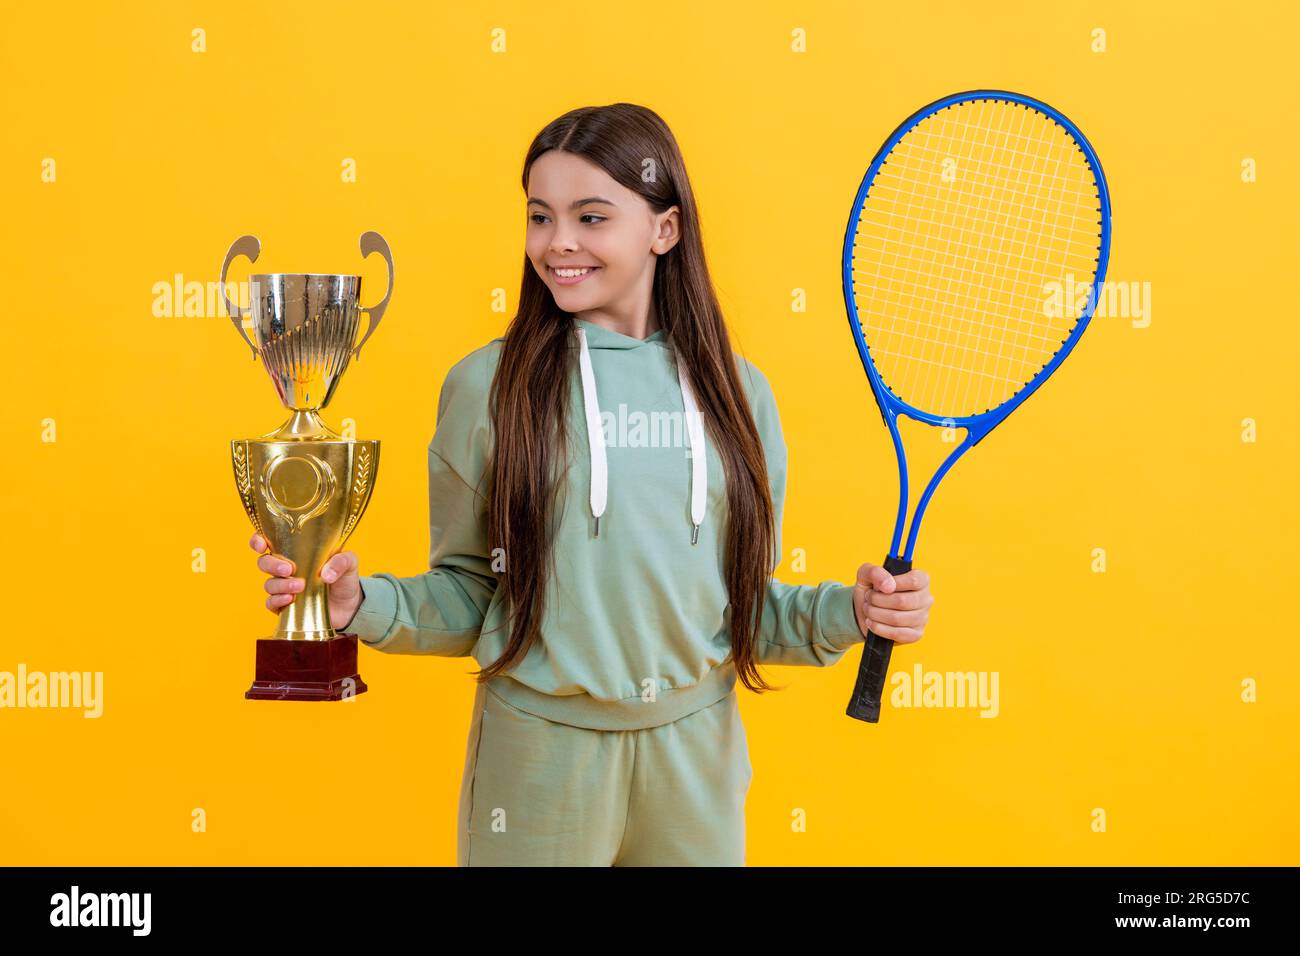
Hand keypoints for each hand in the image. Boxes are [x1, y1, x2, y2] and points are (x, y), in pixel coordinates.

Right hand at [250, 533, 364, 631]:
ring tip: (300, 586)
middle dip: (272, 564)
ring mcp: (284, 588)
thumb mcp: (349, 563)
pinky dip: (277, 600)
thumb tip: (326, 574)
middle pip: (264, 562)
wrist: (349, 605)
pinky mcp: (285, 606)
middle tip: (289, 570)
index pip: (269, 541)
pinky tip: (290, 599)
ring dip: (281, 584)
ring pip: (269, 584)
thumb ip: (341, 561)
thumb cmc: (344, 578)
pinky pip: (271, 603)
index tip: (262, 545)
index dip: (258, 540)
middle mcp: (286, 568)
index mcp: (296, 552)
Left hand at [852, 562, 932, 643]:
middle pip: (902, 601)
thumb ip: (875, 572)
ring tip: (868, 610)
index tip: (878, 587)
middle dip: (878, 600)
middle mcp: (926, 598)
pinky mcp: (916, 634)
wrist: (865, 611)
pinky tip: (871, 623)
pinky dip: (879, 628)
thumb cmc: (871, 589)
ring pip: (897, 619)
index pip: (914, 580)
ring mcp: (922, 618)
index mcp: (921, 580)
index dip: (894, 583)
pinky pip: (897, 633)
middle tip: (868, 599)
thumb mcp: (867, 574)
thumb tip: (888, 585)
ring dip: (875, 614)